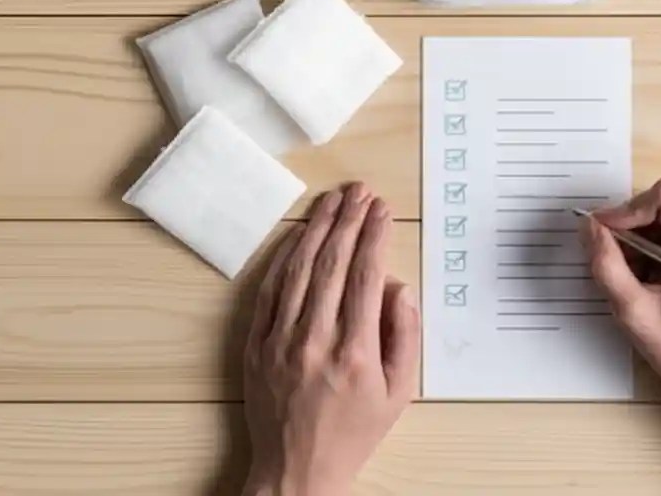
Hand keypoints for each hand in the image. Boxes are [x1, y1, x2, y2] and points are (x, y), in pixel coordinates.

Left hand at [242, 183, 419, 495]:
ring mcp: (280, 341)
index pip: (366, 277)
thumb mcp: (399, 393)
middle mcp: (316, 341)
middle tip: (361, 193)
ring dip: (318, 229)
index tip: (382, 211)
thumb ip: (404, 336)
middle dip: (349, 221)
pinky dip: (284, 258)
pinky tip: (299, 235)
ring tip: (333, 201)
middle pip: (332, 264)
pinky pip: (269, 290)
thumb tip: (398, 288)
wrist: (297, 471)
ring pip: (299, 270)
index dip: (375, 237)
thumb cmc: (353, 433)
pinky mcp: (256, 346)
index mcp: (356, 353)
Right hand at [581, 178, 660, 418]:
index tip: (604, 234)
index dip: (629, 209)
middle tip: (612, 256)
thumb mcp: (636, 313)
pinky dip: (658, 243)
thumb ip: (608, 266)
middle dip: (634, 224)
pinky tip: (649, 275)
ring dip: (644, 235)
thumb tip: (589, 226)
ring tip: (631, 272)